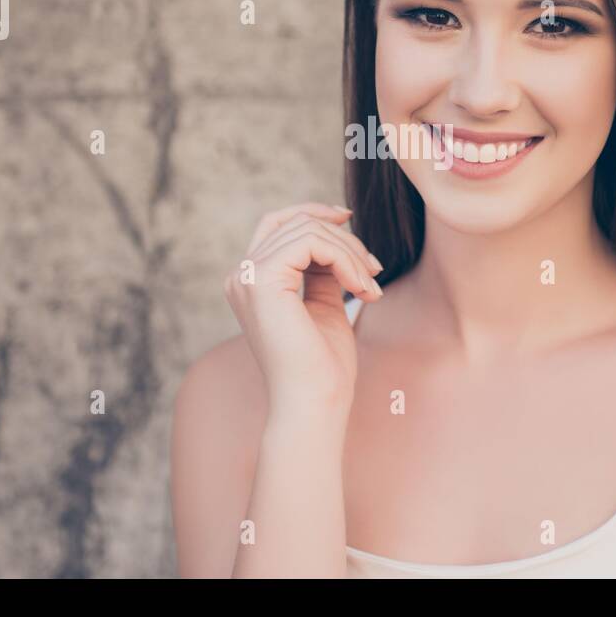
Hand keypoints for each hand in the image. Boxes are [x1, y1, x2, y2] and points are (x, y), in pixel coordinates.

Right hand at [223, 202, 382, 423]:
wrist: (315, 403)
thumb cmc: (323, 366)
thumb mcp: (324, 304)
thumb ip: (323, 271)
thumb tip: (337, 234)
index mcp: (250, 282)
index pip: (278, 224)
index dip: (314, 213)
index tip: (349, 218)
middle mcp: (241, 276)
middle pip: (295, 222)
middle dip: (342, 238)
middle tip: (375, 270)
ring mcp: (246, 276)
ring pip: (307, 230)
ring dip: (350, 253)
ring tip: (371, 287)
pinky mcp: (261, 280)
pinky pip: (311, 243)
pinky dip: (344, 259)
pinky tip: (361, 289)